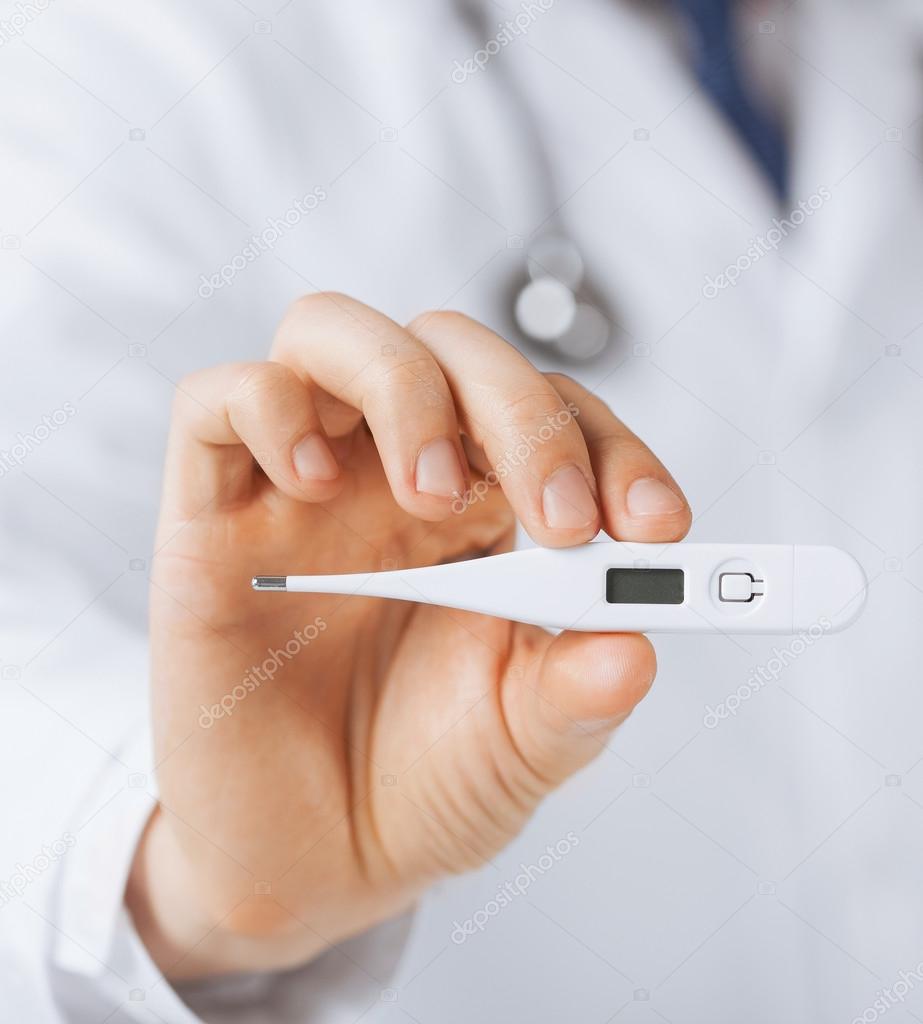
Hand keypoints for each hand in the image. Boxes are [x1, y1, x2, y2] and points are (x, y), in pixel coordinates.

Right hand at [127, 293, 690, 977]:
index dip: (612, 449)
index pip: (554, 417)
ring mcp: (302, 485)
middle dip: (523, 413)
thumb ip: (578, 695)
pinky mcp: (212, 516)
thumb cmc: (425, 785)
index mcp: (487, 514)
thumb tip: (637, 645)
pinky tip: (314, 487)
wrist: (314, 863)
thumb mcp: (523, 746)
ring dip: (404, 388)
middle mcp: (395, 475)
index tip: (657, 527)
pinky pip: (220, 401)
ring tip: (429, 496)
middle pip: (453, 351)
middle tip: (560, 525)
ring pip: (334, 332)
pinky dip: (273, 412)